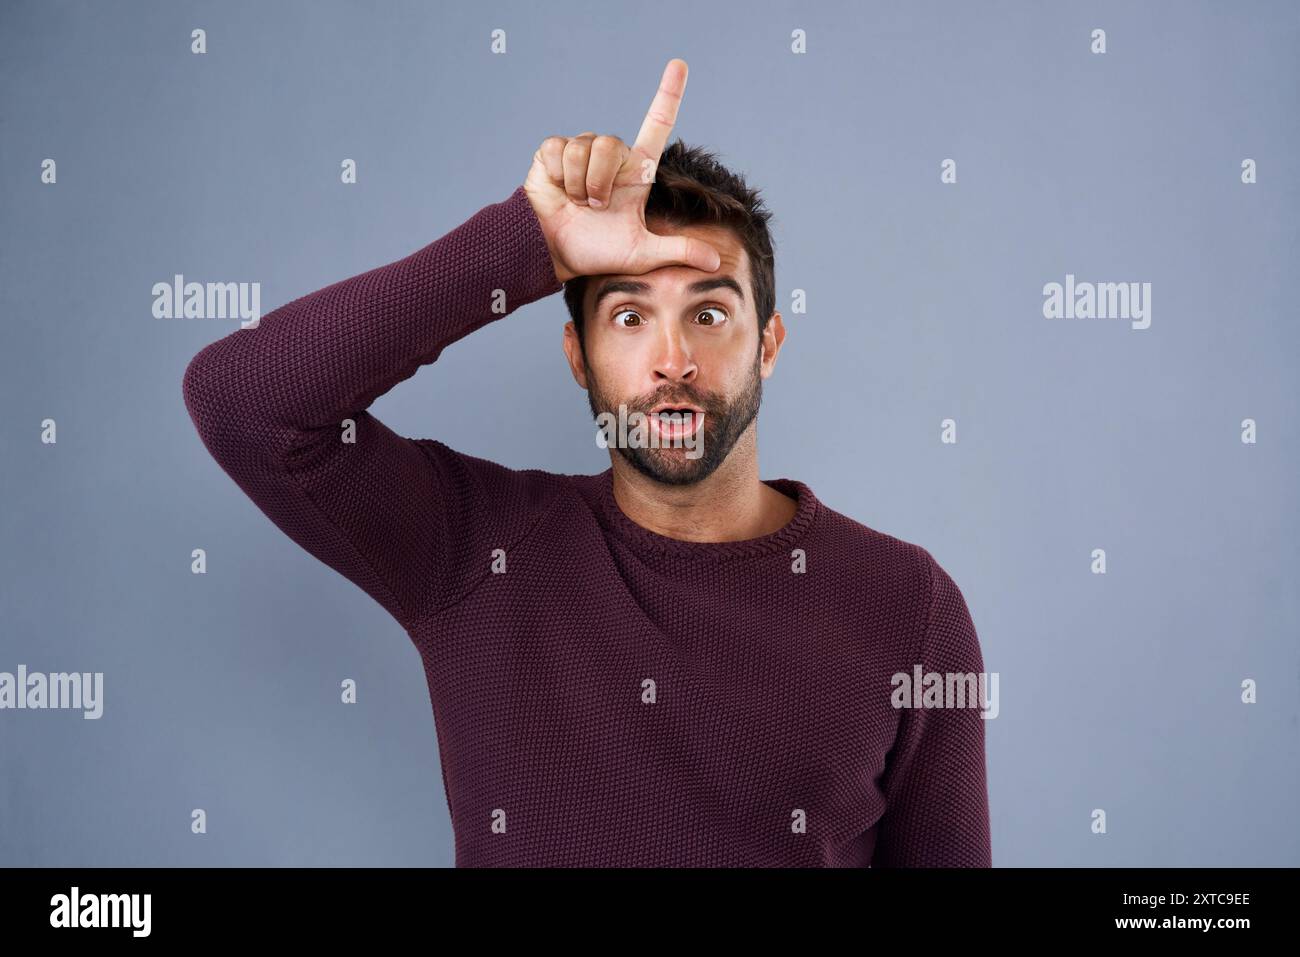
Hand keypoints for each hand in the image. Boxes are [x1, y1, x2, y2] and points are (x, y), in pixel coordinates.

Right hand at [523, 58, 721, 283]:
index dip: (668, 94)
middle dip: (601, 181)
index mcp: (635, 172)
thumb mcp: (642, 254)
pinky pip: (559, 150)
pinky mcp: (552, 152)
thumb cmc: (597, 252)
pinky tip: (557, 192)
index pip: (657, 125)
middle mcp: (611, 157)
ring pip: (585, 147)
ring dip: (580, 183)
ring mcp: (581, 152)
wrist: (554, 254)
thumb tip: (717, 263)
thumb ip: (678, 252)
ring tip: (577, 203)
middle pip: (611, 144)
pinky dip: (559, 177)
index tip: (679, 65)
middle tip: (595, 207)